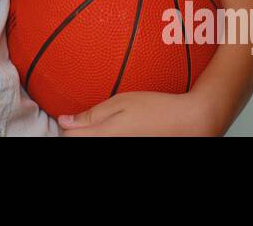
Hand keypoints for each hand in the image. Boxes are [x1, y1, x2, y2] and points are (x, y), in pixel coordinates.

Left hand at [57, 91, 224, 136]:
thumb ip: (90, 115)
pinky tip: (121, 131)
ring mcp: (123, 151)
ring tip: (111, 126)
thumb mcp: (120, 102)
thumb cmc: (157, 108)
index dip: (68, 128)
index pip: (69, 138)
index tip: (73, 119)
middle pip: (82, 143)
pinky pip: (112, 146)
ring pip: (96, 145)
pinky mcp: (133, 150)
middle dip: (81, 133)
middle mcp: (112, 147)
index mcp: (104, 136)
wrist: (189, 123)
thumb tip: (64, 122)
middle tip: (91, 121)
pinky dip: (111, 137)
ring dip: (96, 135)